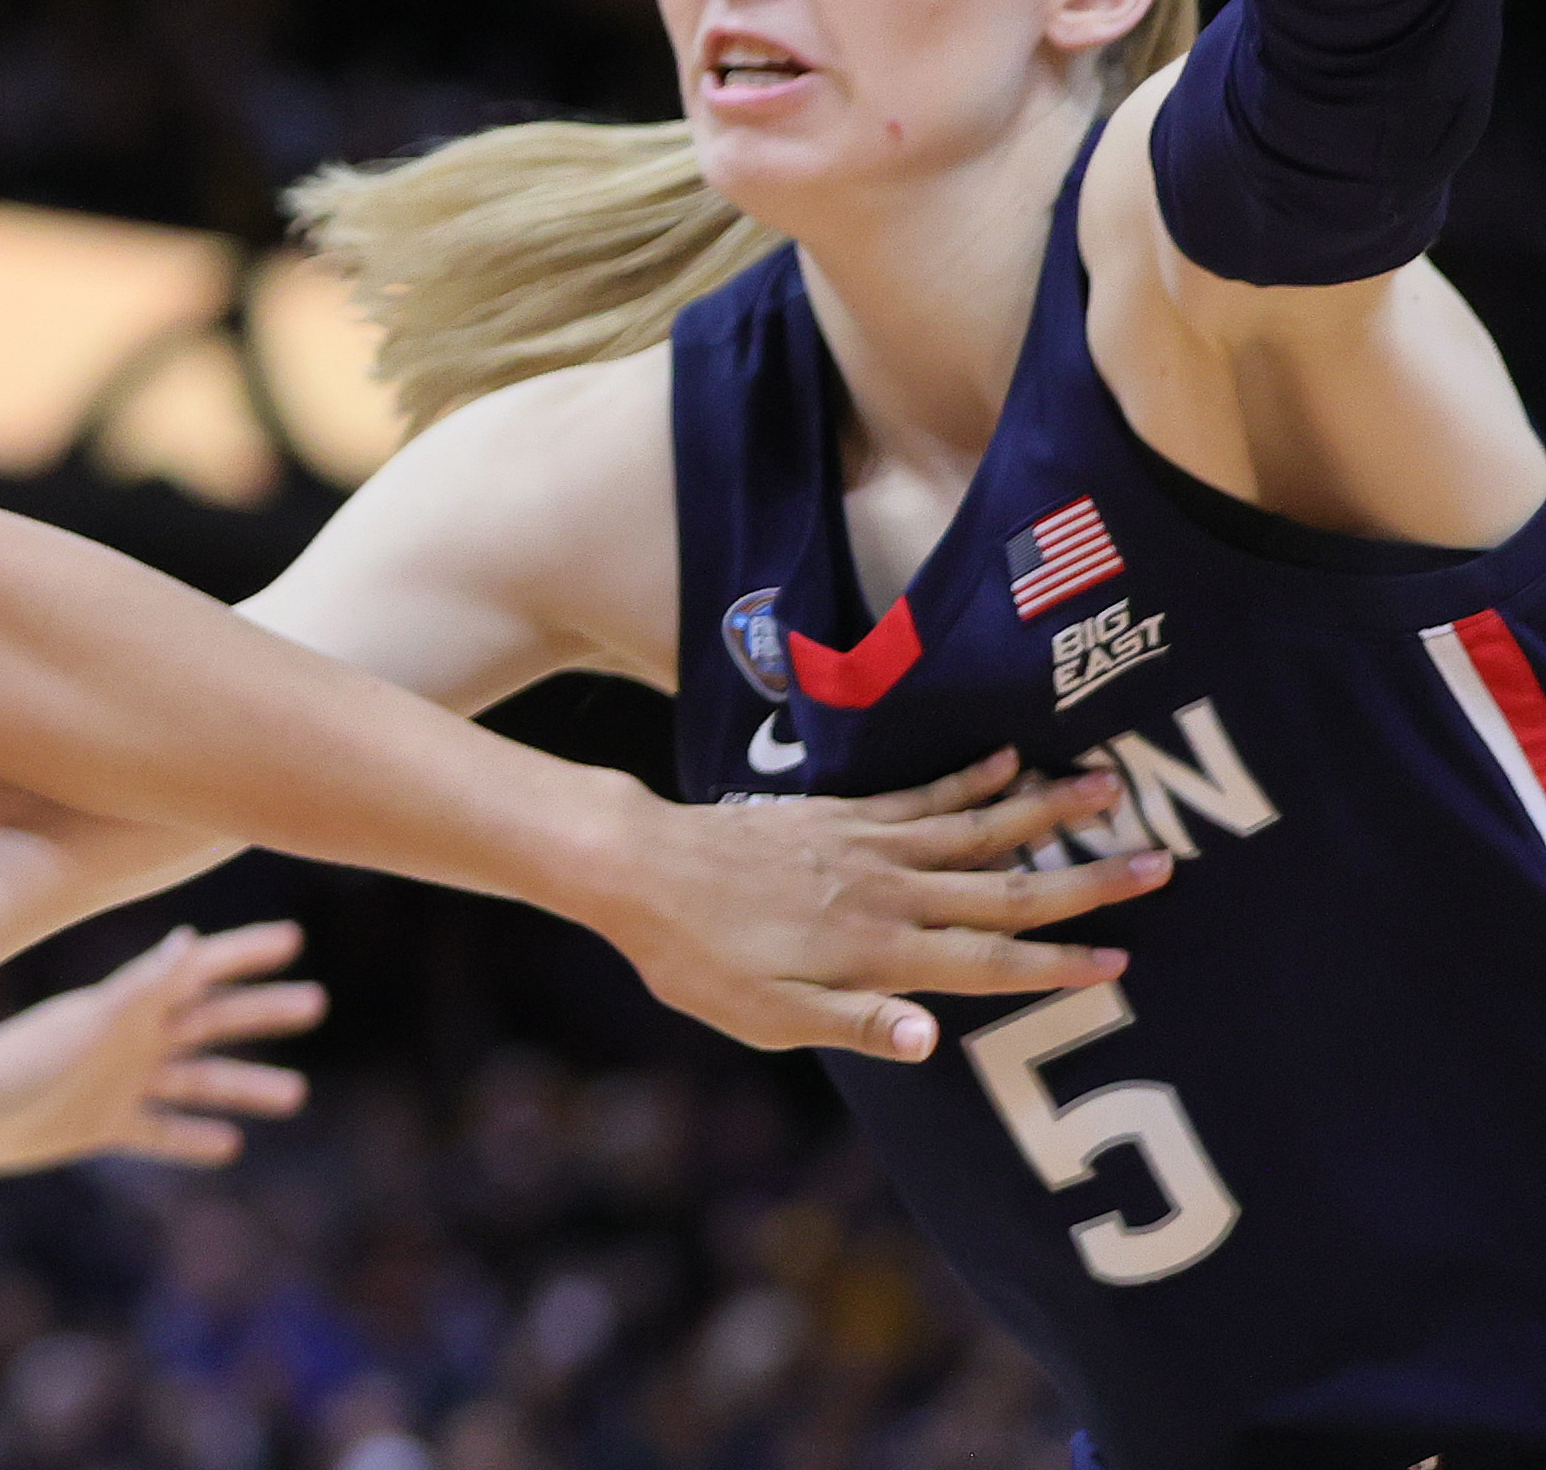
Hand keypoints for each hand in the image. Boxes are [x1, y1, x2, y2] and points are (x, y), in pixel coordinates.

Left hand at [0, 919, 326, 1174]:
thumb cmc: (16, 1059)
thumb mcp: (90, 1023)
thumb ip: (142, 986)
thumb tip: (191, 941)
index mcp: (129, 1006)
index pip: (201, 972)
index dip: (246, 954)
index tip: (294, 940)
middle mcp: (130, 1039)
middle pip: (211, 1020)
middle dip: (261, 1012)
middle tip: (318, 1002)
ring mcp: (118, 1082)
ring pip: (196, 1081)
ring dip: (243, 1084)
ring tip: (295, 1092)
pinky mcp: (100, 1125)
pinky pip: (158, 1133)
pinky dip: (191, 1138)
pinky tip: (228, 1145)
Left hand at [577, 751, 1166, 1062]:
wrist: (636, 868)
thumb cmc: (696, 957)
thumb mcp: (765, 1016)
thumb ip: (856, 1025)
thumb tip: (937, 1041)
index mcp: (880, 953)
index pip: (989, 963)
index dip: (1058, 964)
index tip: (1124, 956)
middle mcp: (888, 894)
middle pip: (1006, 887)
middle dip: (1087, 877)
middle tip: (1160, 861)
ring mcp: (867, 846)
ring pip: (976, 825)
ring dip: (1046, 807)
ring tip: (1110, 781)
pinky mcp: (839, 814)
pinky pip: (920, 793)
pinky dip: (969, 776)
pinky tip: (1008, 757)